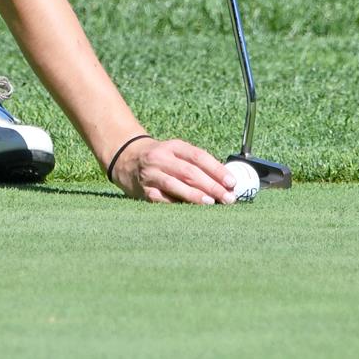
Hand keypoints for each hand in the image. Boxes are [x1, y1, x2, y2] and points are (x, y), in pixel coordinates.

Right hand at [112, 136, 237, 204]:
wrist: (126, 158)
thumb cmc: (161, 159)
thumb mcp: (176, 153)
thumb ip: (196, 165)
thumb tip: (225, 183)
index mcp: (174, 147)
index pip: (198, 156)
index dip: (216, 169)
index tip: (232, 182)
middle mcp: (161, 158)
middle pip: (189, 172)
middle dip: (211, 186)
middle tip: (228, 198)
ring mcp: (151, 174)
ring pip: (174, 185)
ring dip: (194, 195)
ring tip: (211, 203)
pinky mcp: (143, 190)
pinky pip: (161, 199)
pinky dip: (176, 204)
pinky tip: (189, 211)